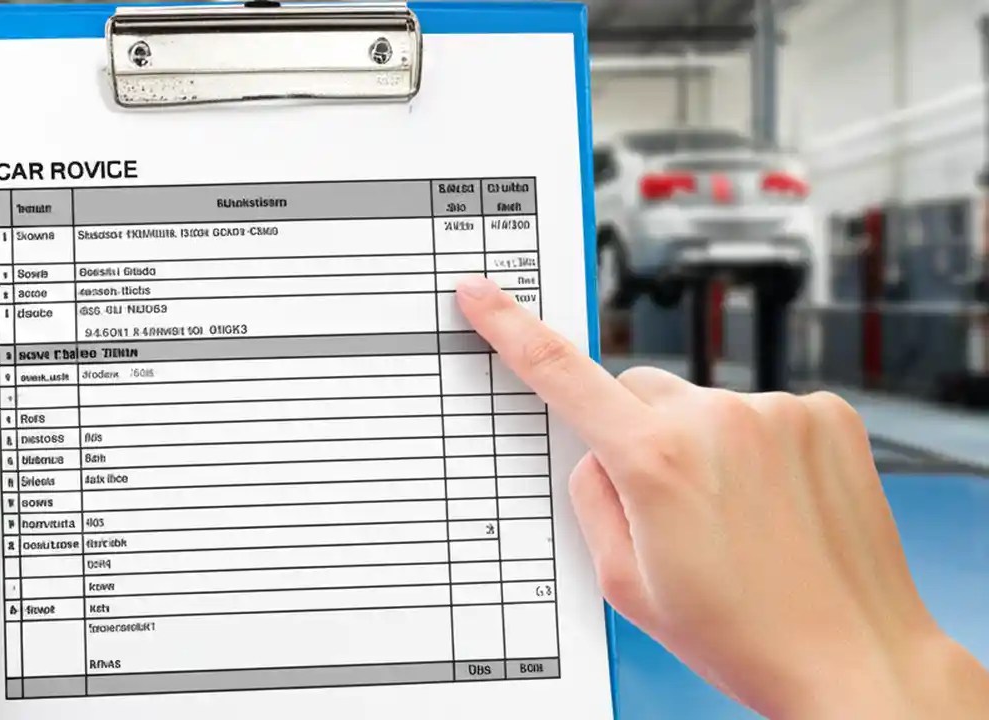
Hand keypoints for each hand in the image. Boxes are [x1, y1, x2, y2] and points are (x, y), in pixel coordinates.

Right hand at [455, 277, 988, 719]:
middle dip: (637, 433)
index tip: (480, 293)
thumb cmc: (743, 635)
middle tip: (668, 506)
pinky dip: (759, 446)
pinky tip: (778, 502)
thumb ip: (592, 500)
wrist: (856, 660)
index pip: (561, 375)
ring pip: (704, 405)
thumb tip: (595, 451)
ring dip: (706, 444)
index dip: (510, 328)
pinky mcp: (829, 414)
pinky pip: (763, 412)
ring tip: (739, 519)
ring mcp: (779, 411)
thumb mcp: (626, 584)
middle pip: (639, 391)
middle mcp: (717, 420)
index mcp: (655, 462)